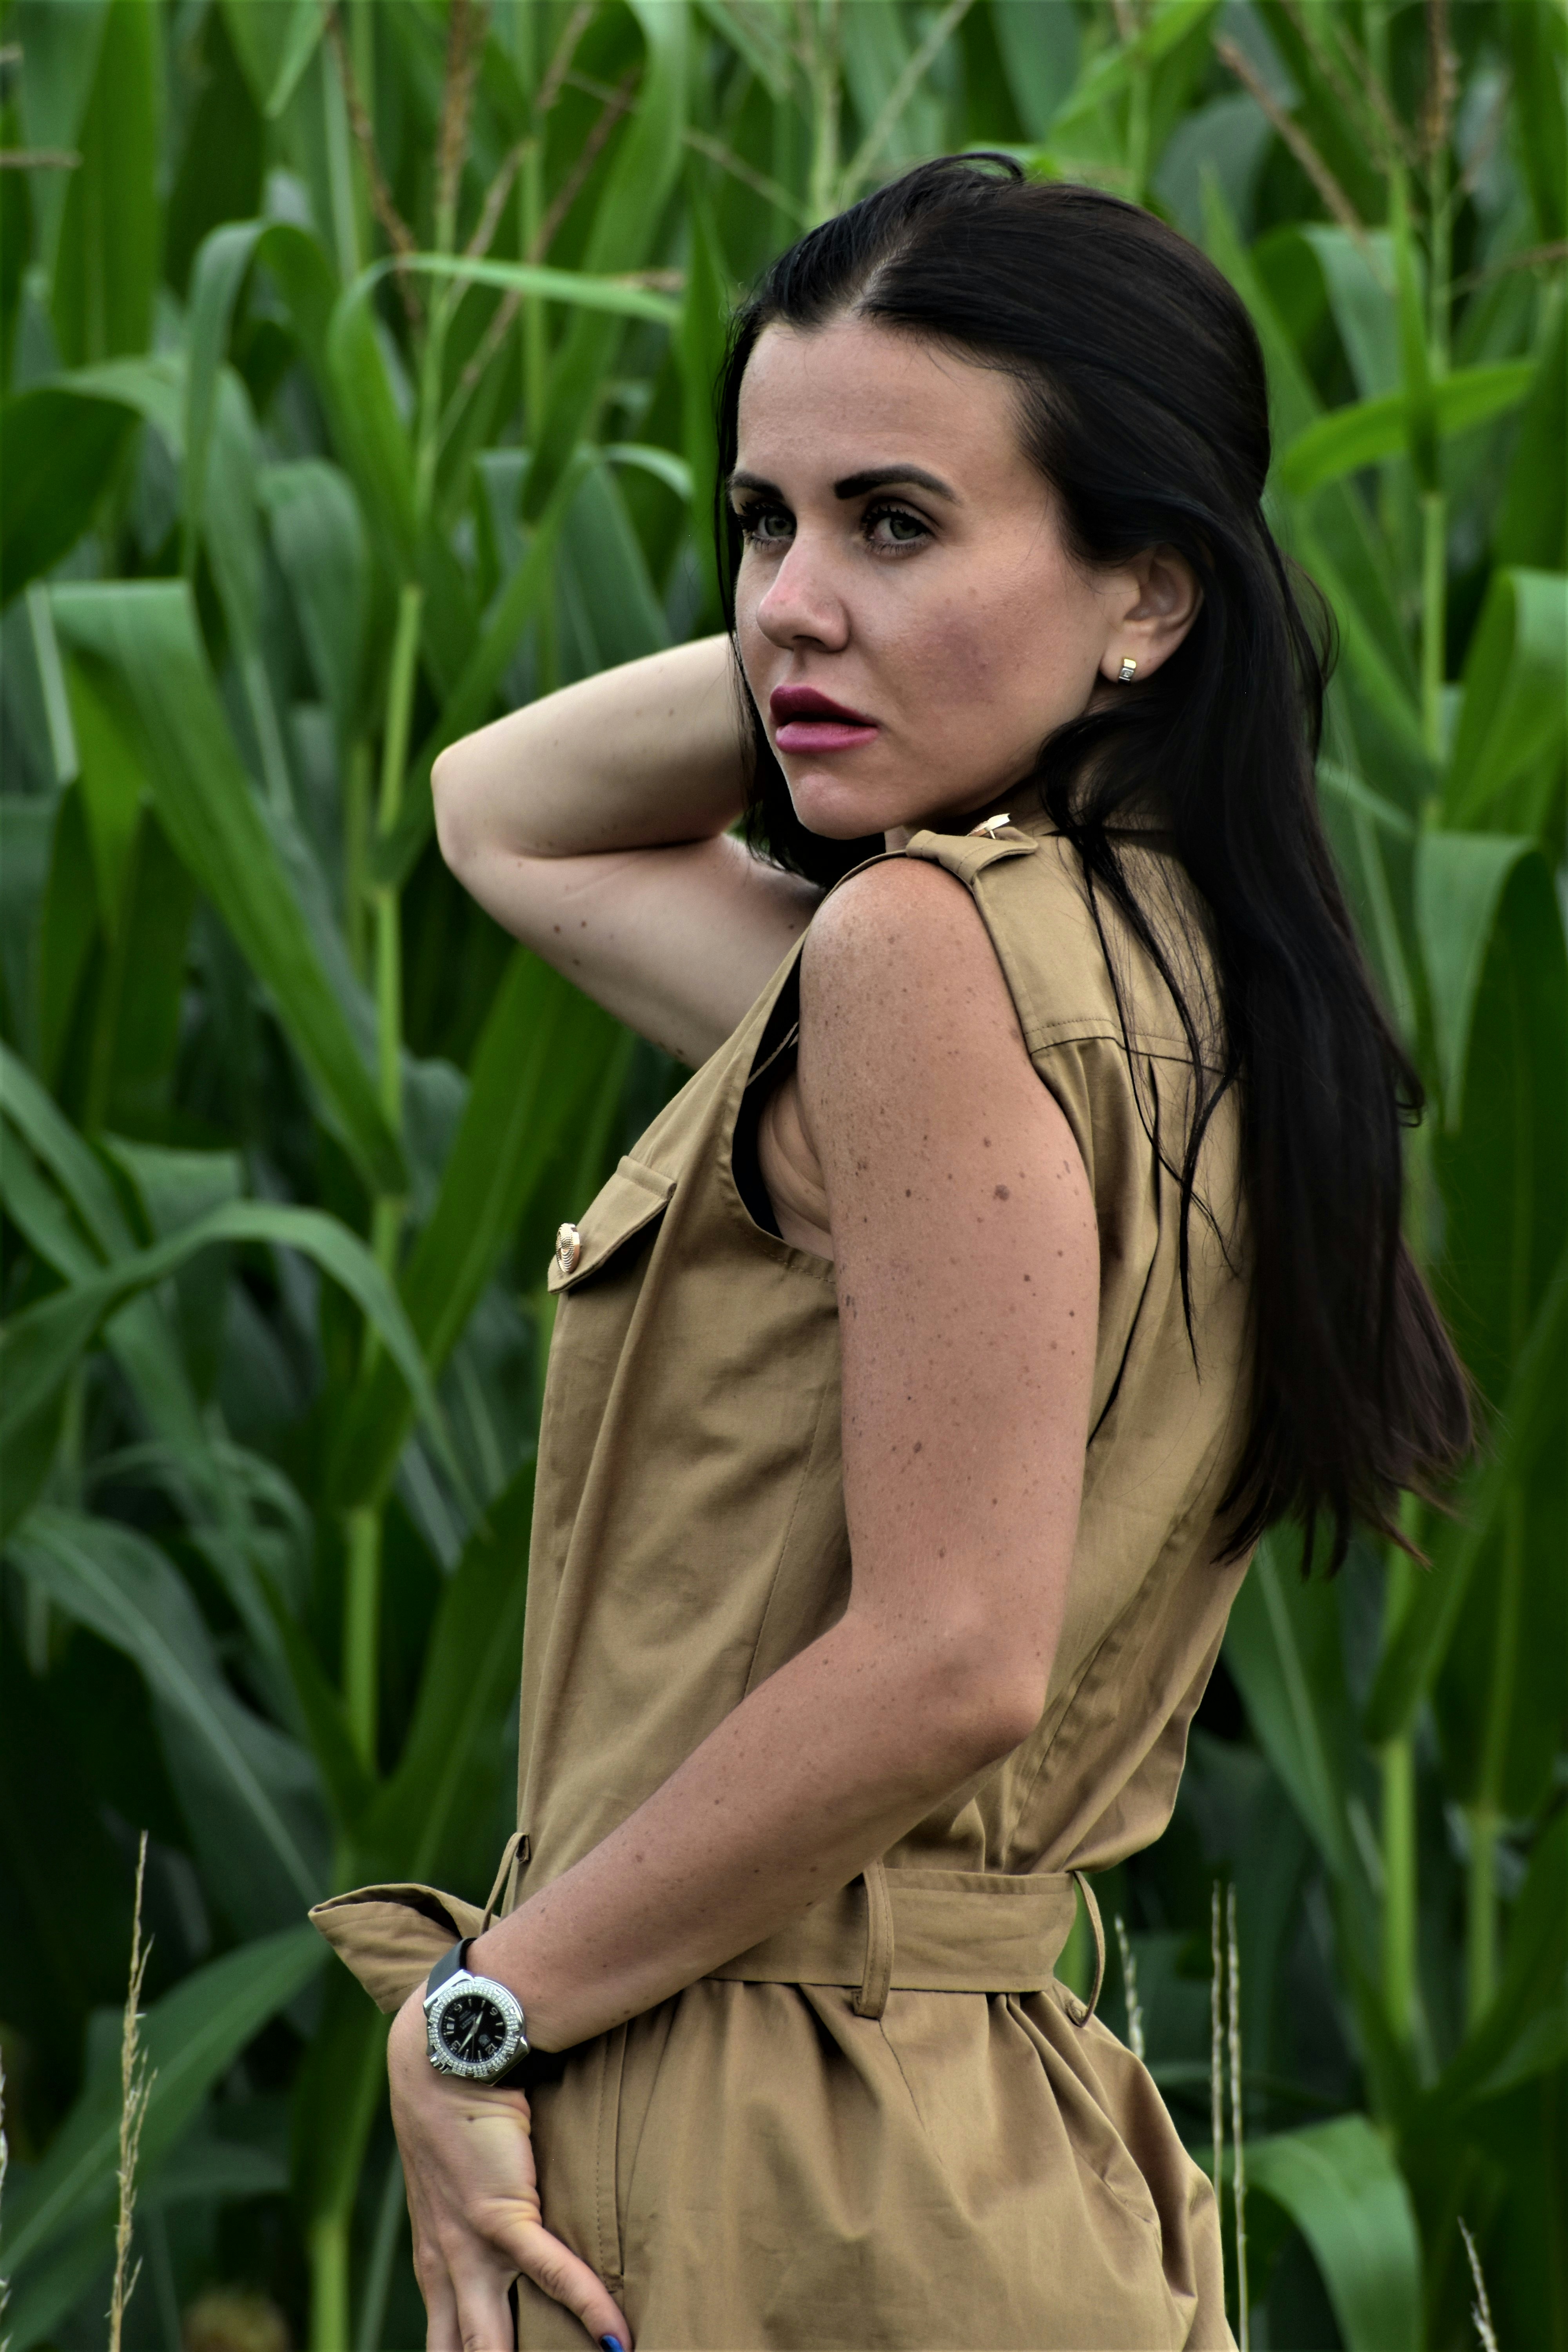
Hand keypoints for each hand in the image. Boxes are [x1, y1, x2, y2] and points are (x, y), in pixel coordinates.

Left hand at [388, 1992, 631, 2351]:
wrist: (442, 2063)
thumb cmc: (455, 2115)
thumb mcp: (454, 2188)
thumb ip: (476, 2224)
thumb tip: (515, 2242)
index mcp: (435, 2266)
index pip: (447, 2347)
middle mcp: (446, 2270)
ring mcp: (470, 2248)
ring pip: (491, 2342)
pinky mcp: (501, 2215)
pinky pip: (550, 2273)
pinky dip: (587, 2307)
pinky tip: (615, 2338)